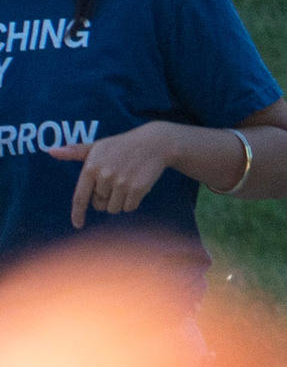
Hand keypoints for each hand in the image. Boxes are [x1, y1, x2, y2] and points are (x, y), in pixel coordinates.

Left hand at [49, 123, 190, 226]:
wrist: (155, 142)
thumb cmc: (122, 145)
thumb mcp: (98, 146)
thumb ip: (74, 151)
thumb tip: (50, 151)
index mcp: (91, 167)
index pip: (79, 198)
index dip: (77, 214)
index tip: (78, 224)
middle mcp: (105, 176)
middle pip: (99, 205)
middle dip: (105, 200)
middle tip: (116, 184)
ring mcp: (122, 182)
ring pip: (114, 208)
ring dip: (119, 202)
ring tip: (127, 185)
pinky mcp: (138, 188)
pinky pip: (129, 207)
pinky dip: (132, 202)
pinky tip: (137, 187)